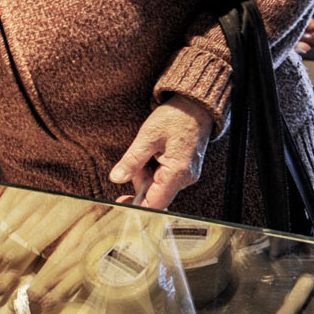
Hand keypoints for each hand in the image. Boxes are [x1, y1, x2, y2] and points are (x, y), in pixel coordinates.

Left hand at [109, 95, 214, 209]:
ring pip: (159, 185)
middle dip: (141, 179)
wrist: (196, 106)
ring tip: (151, 150)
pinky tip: (157, 153)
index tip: (121, 202)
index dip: (136, 207)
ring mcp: (187, 175)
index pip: (155, 203)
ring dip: (148, 172)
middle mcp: (186, 178)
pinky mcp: (186, 170)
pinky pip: (166, 177)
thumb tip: (117, 177)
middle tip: (140, 157)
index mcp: (177, 172)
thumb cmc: (177, 116)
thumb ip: (132, 160)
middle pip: (155, 194)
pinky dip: (156, 168)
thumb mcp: (148, 136)